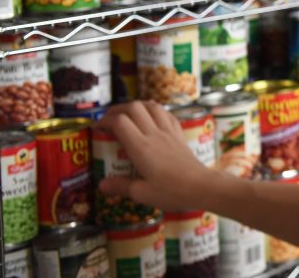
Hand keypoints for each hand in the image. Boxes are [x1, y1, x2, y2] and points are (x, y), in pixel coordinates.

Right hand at [97, 101, 215, 210]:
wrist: (201, 186)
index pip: (120, 122)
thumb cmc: (171, 191)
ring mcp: (168, 131)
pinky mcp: (179, 133)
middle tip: (109, 119)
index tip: (97, 128)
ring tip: (128, 115)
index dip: (105, 120)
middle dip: (118, 109)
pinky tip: (151, 116)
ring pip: (152, 106)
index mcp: (141, 147)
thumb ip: (121, 186)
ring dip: (137, 106)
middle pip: (134, 108)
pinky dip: (155, 109)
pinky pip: (166, 113)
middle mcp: (154, 134)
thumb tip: (101, 185)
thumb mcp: (142, 194)